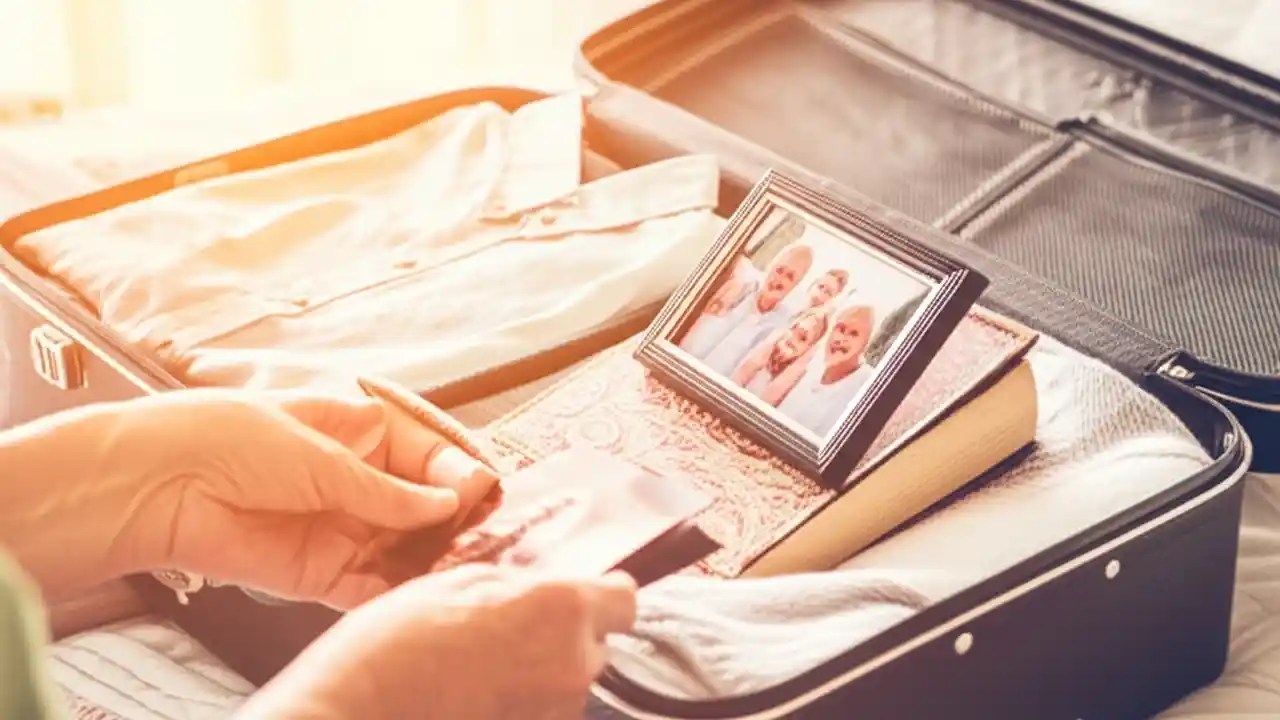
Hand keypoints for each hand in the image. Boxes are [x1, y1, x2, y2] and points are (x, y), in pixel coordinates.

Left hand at [0, 387, 494, 607]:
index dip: (458, 473)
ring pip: (404, 548)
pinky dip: (393, 592)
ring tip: (458, 568)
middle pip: (423, 505)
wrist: (160, 485)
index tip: (483, 490)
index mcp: (361, 431)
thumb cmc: (232, 439)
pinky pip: (370, 586)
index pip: (429, 454)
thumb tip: (450, 502)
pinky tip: (418, 591)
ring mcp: (341, 525)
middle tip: (481, 535)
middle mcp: (356, 479)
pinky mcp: (320, 571)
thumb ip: (391, 489)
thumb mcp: (327, 455)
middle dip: (452, 521)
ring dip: (430, 559)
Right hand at [239, 565, 638, 719]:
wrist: (359, 712)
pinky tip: (478, 692)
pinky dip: (521, 701)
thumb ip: (517, 584)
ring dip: (540, 671)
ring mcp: (556, 711)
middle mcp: (574, 664)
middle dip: (563, 633)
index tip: (584, 591)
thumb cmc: (398, 645)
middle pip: (595, 643)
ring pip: (567, 681)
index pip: (624, 600)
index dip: (603, 593)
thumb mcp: (460, 581)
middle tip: (509, 627)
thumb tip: (539, 585)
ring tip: (483, 663)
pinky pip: (542, 710)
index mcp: (562, 608)